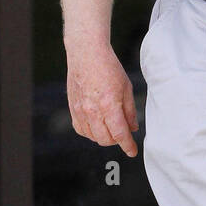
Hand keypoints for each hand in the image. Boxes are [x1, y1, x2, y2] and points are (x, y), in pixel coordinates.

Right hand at [65, 41, 139, 155]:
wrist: (87, 54)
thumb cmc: (108, 67)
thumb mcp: (126, 87)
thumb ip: (129, 111)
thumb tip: (132, 128)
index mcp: (109, 105)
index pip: (120, 134)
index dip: (128, 146)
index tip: (132, 151)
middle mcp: (93, 111)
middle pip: (105, 140)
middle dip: (116, 141)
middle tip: (123, 133)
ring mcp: (80, 110)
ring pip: (92, 137)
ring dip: (103, 137)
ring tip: (110, 127)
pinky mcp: (73, 108)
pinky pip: (81, 129)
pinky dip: (90, 132)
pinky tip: (97, 124)